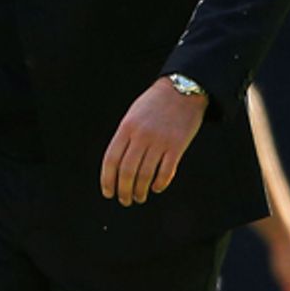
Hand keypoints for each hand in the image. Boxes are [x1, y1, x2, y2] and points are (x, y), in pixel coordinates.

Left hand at [100, 77, 206, 205]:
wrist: (182, 90)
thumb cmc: (154, 103)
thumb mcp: (132, 115)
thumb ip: (124, 137)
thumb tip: (117, 164)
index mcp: (126, 128)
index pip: (111, 160)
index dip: (107, 179)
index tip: (108, 192)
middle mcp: (141, 136)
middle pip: (127, 171)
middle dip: (124, 190)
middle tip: (124, 200)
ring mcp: (159, 142)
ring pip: (145, 174)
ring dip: (140, 190)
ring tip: (139, 197)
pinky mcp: (177, 147)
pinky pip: (166, 172)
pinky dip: (160, 184)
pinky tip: (156, 188)